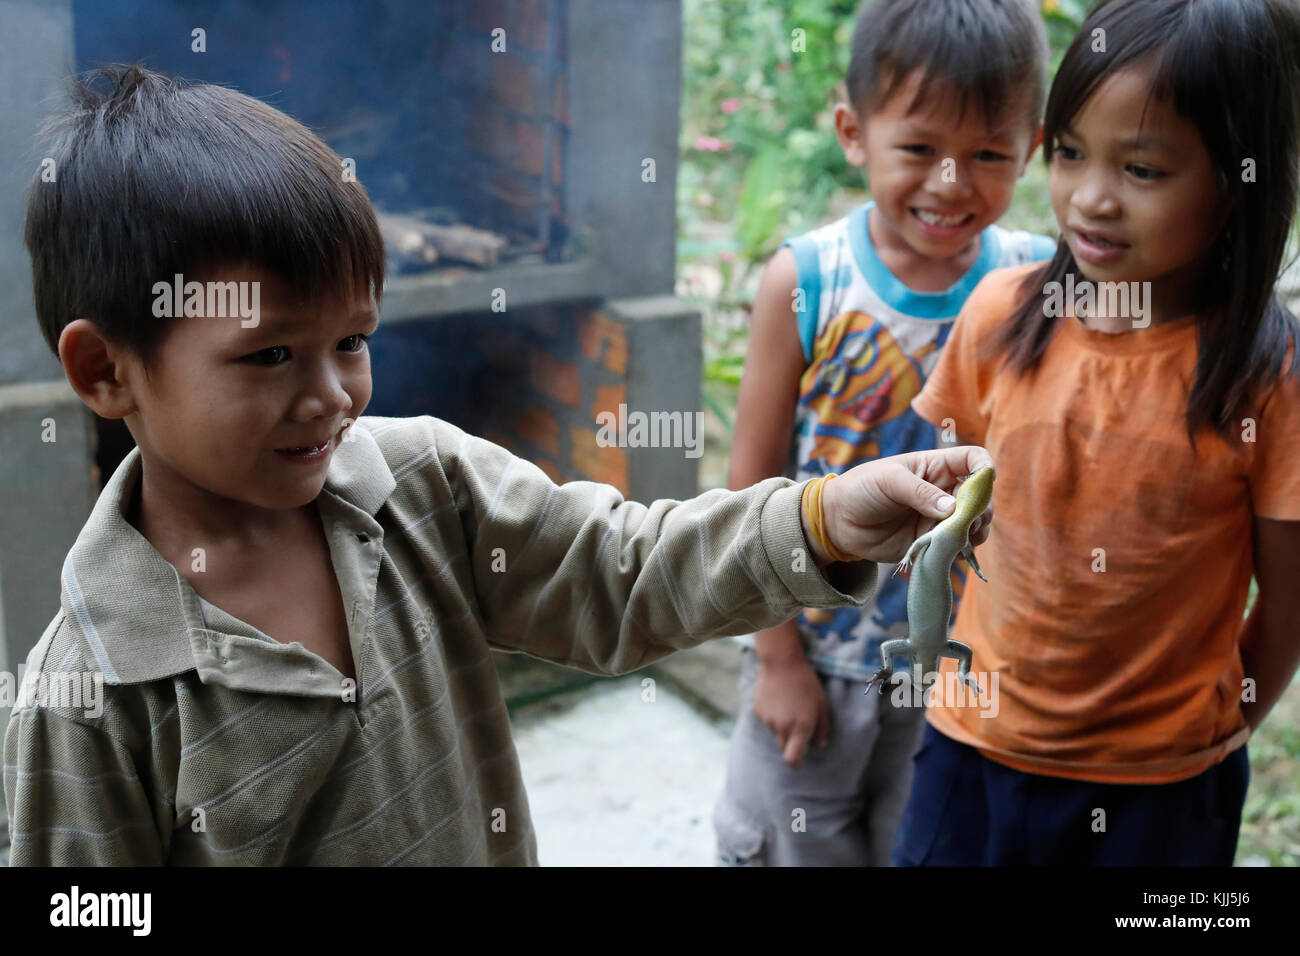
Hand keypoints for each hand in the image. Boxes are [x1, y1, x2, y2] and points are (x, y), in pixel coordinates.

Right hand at [752, 654, 829, 768]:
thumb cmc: (806, 683)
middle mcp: (782, 727)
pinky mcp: (757, 711)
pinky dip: (772, 715)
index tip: (800, 763)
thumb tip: (819, 745)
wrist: (781, 662)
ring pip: (776, 732)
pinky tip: (778, 699)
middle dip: (791, 742)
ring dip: (782, 726)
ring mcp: (768, 720)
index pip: (793, 759)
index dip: (796, 764)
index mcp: (800, 728)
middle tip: (799, 724)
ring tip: (789, 704)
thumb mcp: (822, 704)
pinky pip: (767, 721)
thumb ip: (823, 728)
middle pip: (784, 747)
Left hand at [815, 446, 994, 564]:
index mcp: (935, 466)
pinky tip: (953, 552)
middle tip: (968, 522)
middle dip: (981, 508)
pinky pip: (957, 546)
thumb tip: (952, 508)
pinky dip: (962, 550)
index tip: (987, 484)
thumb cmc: (861, 489)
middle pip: (980, 496)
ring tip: (962, 538)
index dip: (984, 469)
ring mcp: (939, 517)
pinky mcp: (932, 541)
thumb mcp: (888, 481)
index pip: (973, 460)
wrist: (838, 522)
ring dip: (976, 531)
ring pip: (974, 523)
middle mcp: (943, 491)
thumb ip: (919, 492)